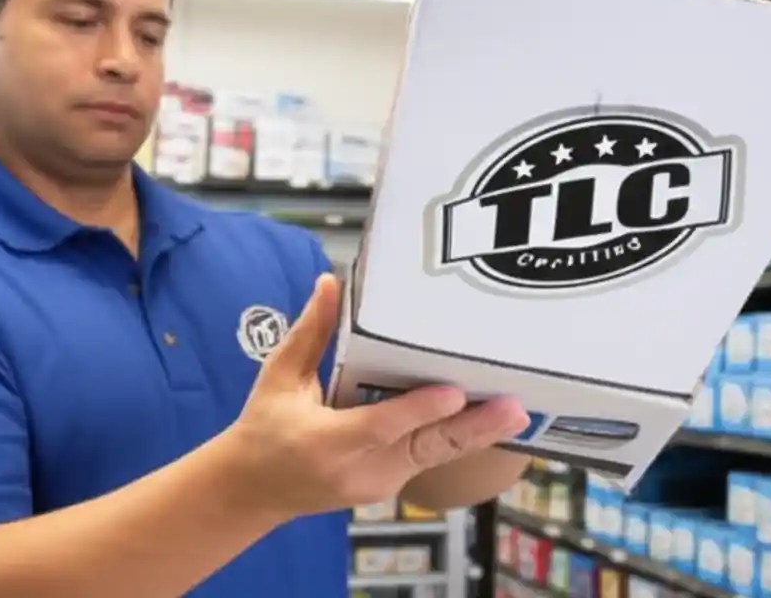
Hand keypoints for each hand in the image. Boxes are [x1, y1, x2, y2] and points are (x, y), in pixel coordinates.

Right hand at [223, 273, 529, 520]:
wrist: (254, 490)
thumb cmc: (263, 427)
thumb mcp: (279, 376)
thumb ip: (310, 332)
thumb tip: (332, 281)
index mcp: (326, 443)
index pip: (380, 427)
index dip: (418, 410)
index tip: (453, 391)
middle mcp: (358, 471)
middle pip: (424, 449)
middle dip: (471, 428)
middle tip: (513, 407)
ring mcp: (377, 485)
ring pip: (434, 457)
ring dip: (476, 434)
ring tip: (517, 412)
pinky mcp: (389, 487)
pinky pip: (429, 459)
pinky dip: (458, 440)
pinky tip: (490, 420)